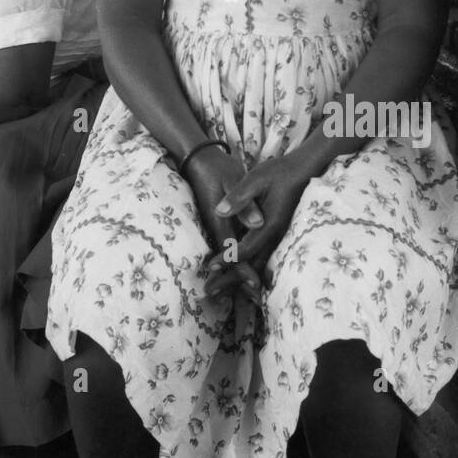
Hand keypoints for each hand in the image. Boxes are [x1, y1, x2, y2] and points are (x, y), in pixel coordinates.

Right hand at [180, 144, 264, 306]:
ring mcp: (215, 227)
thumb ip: (245, 202)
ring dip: (238, 275)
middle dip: (240, 280)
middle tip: (256, 298)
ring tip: (253, 292)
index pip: (233, 250)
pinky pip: (227, 247)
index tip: (255, 284)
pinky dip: (236, 261)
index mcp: (220, 219)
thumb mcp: (234, 179)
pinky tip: (247, 269)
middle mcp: (216, 227)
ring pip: (227, 257)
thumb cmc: (217, 167)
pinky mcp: (218, 225)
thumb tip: (258, 223)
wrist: (198, 160)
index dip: (244, 268)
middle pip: (228, 260)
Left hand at [210, 152, 314, 287]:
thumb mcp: (257, 178)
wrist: (305, 170)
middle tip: (211, 290)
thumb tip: (220, 211)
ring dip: (240, 278)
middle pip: (253, 265)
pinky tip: (239, 275)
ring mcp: (280, 237)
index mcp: (269, 224)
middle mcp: (276, 236)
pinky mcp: (279, 234)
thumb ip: (240, 196)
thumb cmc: (280, 172)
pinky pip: (264, 257)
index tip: (211, 268)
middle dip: (232, 279)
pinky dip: (250, 269)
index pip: (246, 249)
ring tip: (221, 289)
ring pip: (259, 264)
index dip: (228, 259)